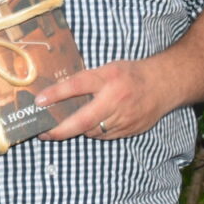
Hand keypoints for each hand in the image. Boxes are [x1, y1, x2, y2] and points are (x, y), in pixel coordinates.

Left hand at [37, 60, 176, 140]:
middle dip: (60, 130)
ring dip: (77, 130)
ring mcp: (123, 118)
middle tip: (43, 132)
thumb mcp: (108, 68)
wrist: (164, 85)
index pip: (78, 85)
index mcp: (108, 78)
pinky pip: (104, 135)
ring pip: (92, 131)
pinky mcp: (129, 131)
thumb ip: (87, 79)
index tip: (39, 101)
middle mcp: (115, 99)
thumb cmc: (132, 74)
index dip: (57, 94)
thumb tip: (59, 92)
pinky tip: (91, 125)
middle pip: (83, 119)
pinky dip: (94, 131)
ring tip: (63, 127)